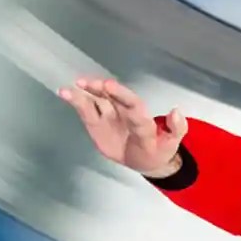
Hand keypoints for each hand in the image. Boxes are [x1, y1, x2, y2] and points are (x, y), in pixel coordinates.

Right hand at [58, 77, 187, 176]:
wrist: (146, 159)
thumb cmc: (160, 147)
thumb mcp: (173, 141)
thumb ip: (177, 128)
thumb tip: (177, 111)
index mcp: (142, 118)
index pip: (132, 104)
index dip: (121, 95)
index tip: (108, 85)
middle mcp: (124, 112)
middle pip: (112, 98)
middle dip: (101, 89)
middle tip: (87, 82)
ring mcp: (110, 115)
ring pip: (97, 101)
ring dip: (85, 93)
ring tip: (72, 86)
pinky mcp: (97, 123)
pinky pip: (86, 110)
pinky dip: (75, 101)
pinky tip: (64, 92)